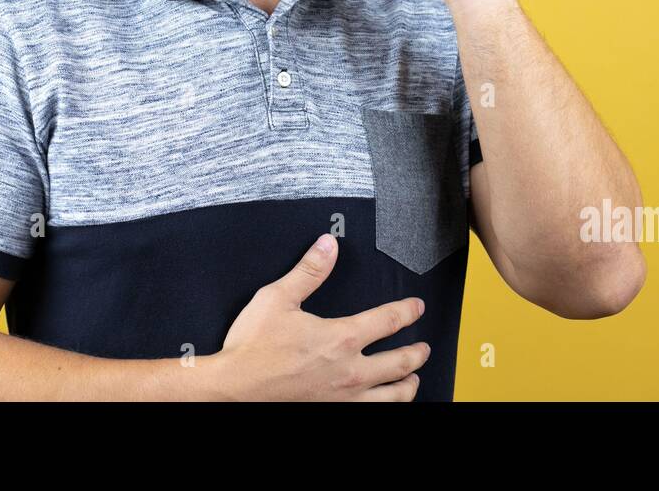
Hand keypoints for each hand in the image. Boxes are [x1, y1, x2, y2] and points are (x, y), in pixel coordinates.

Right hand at [213, 233, 429, 400]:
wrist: (234, 390)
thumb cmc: (254, 347)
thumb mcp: (278, 298)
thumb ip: (309, 271)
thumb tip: (329, 245)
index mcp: (342, 338)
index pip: (388, 321)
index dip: (407, 311)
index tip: (416, 307)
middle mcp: (351, 372)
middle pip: (400, 363)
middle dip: (416, 352)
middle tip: (423, 347)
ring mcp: (344, 399)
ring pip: (392, 396)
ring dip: (408, 386)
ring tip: (413, 379)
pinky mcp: (333, 414)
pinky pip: (370, 413)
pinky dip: (384, 406)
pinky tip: (382, 403)